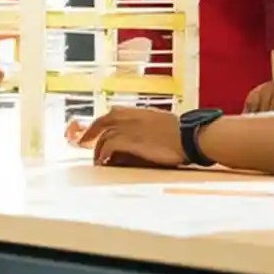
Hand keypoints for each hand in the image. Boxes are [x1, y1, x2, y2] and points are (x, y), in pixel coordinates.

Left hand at [70, 106, 185, 167]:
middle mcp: (129, 117)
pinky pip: (109, 146)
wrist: (189, 136)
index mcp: (137, 111)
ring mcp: (129, 128)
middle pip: (102, 123)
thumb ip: (145, 123)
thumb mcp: (160, 120)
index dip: (99, 123)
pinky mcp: (131, 141)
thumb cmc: (181, 132)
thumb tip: (139, 132)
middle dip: (91, 134)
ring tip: (97, 160)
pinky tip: (103, 162)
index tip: (92, 131)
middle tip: (84, 144)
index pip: (111, 114)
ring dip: (98, 149)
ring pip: (104, 136)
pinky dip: (103, 154)